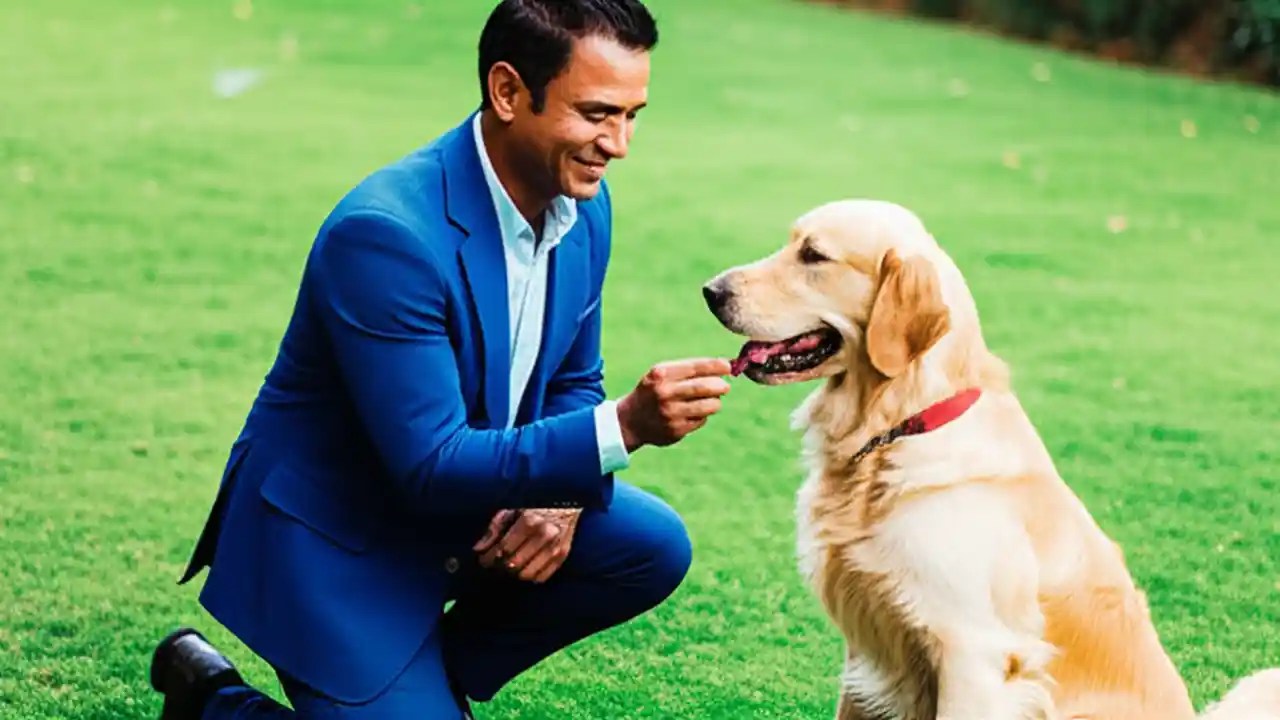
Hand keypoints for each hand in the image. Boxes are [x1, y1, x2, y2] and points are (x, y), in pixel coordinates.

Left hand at [472, 508, 581, 582]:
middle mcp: (544, 535)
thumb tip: (479, 549)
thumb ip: (495, 527)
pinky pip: (543, 576)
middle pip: (514, 564)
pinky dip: (530, 576)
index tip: (482, 560)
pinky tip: (524, 569)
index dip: (489, 558)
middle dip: (500, 567)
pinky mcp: (563, 554)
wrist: (569, 499)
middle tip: (493, 565)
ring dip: (514, 574)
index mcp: (529, 521)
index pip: (503, 549)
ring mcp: (556, 546)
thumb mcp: (513, 508)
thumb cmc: (536, 502)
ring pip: (528, 574)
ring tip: (508, 567)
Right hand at [616, 358, 731, 451]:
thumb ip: (689, 370)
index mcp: (661, 375)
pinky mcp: (676, 430)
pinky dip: (702, 416)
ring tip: (710, 401)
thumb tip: (725, 367)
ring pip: (709, 406)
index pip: (695, 367)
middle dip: (720, 386)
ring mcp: (671, 413)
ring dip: (715, 402)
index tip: (728, 367)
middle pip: (705, 387)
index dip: (715, 366)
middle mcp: (665, 393)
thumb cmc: (654, 391)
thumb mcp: (662, 375)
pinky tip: (691, 414)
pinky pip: (701, 420)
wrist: (630, 420)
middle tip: (725, 387)